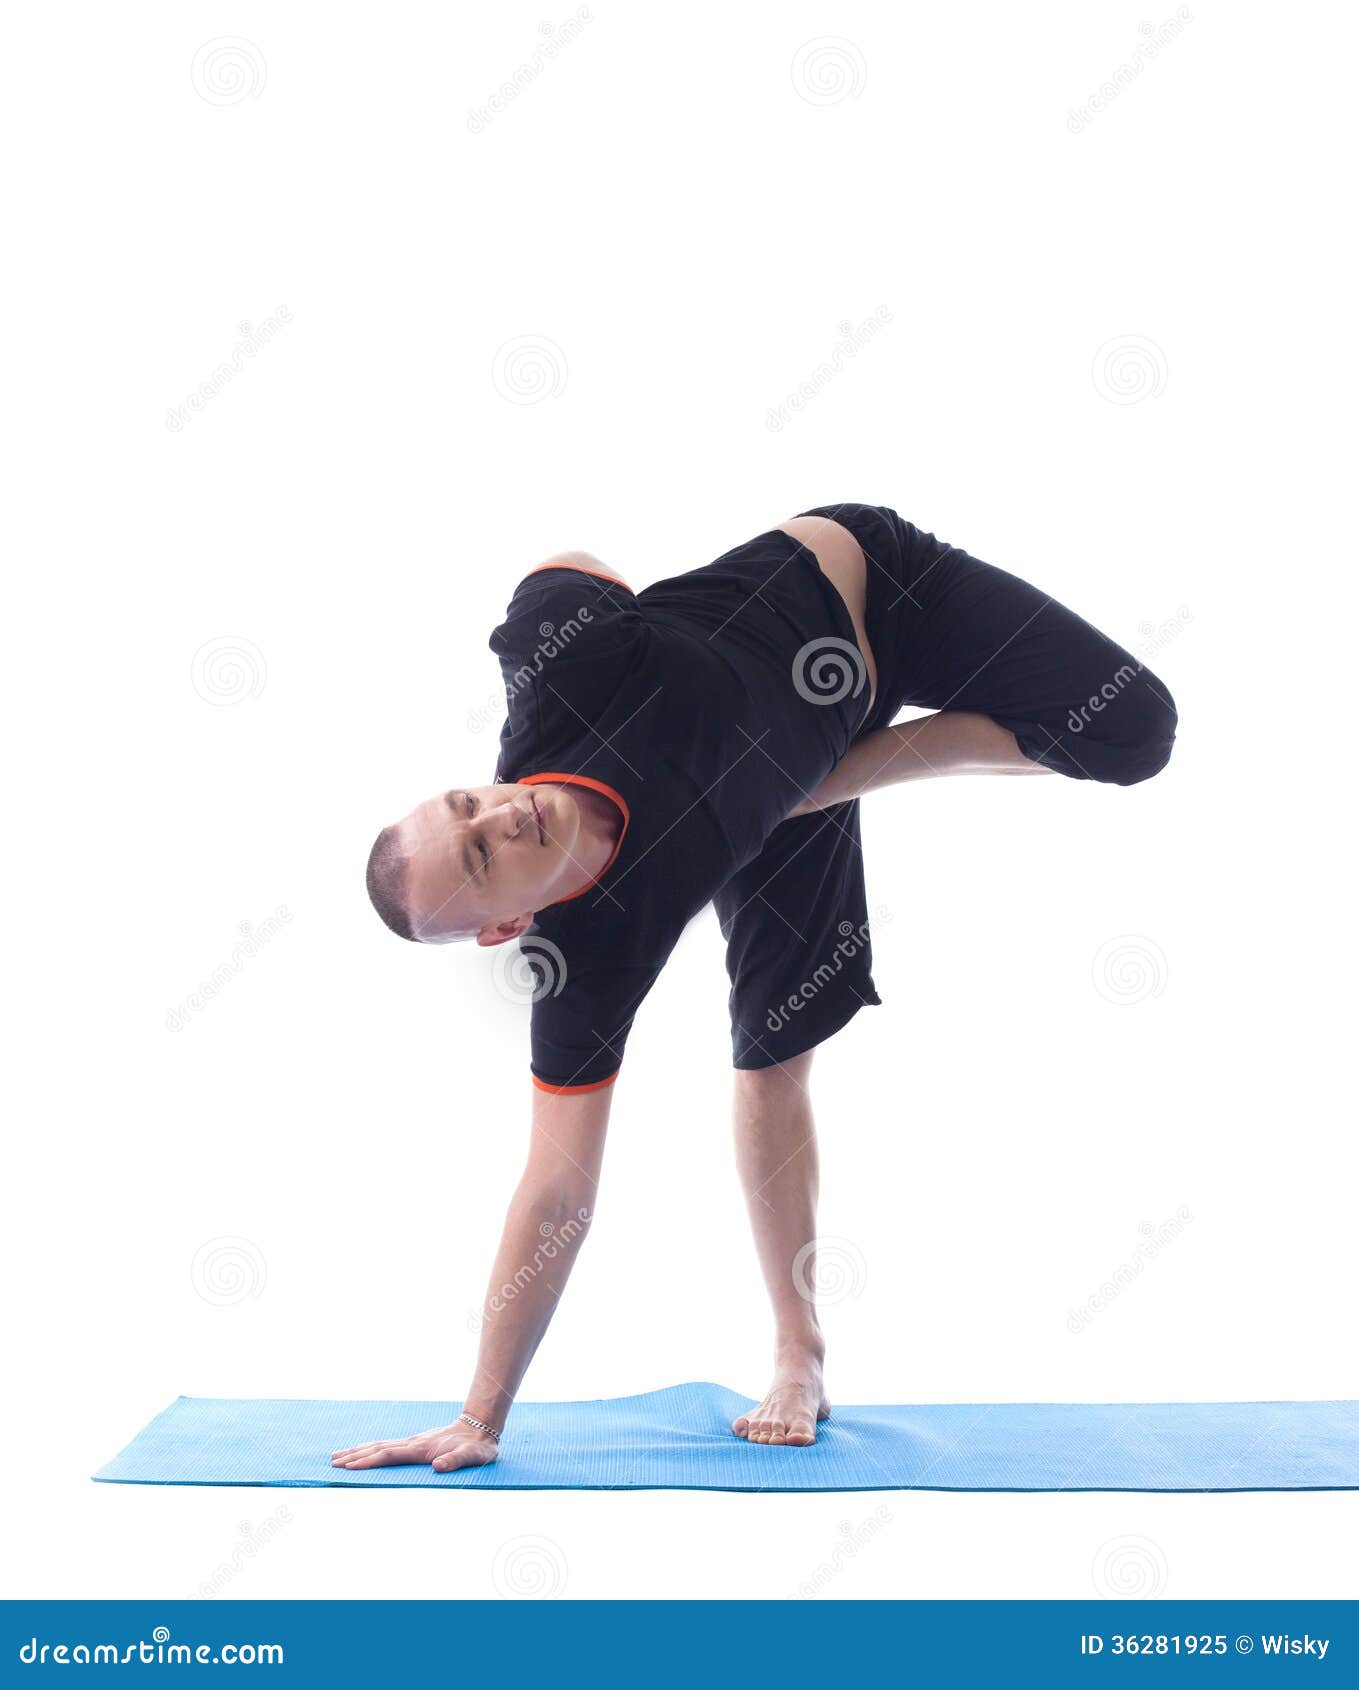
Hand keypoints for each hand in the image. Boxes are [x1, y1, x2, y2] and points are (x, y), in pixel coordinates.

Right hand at [331, 1420, 498, 1472]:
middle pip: (379, 1449)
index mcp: (422, 1449)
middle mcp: (414, 1443)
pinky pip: (388, 1447)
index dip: (370, 1461)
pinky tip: (365, 1451)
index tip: (350, 1466)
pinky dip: (372, 1449)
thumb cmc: (477, 1447)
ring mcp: (414, 1442)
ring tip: (339, 1455)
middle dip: (355, 1455)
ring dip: (359, 1451)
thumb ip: (456, 1461)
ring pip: (381, 1446)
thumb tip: (437, 1466)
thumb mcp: (472, 1457)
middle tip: (333, 1462)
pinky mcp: (416, 1444)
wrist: (480, 1428)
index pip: (389, 1455)